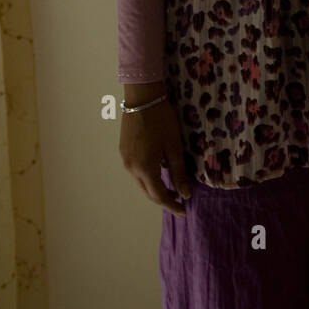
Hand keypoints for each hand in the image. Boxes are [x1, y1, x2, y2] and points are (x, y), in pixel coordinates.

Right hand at [119, 87, 192, 217]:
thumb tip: (184, 194)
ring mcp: (125, 159)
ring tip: (171, 187)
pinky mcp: (123, 151)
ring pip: (141, 182)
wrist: (142, 97)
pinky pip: (136, 171)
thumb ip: (178, 172)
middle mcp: (131, 168)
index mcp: (145, 168)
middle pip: (147, 192)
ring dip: (155, 188)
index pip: (159, 196)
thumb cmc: (162, 120)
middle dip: (163, 199)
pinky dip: (147, 177)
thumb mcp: (174, 146)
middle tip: (179, 199)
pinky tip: (158, 171)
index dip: (172, 205)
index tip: (183, 210)